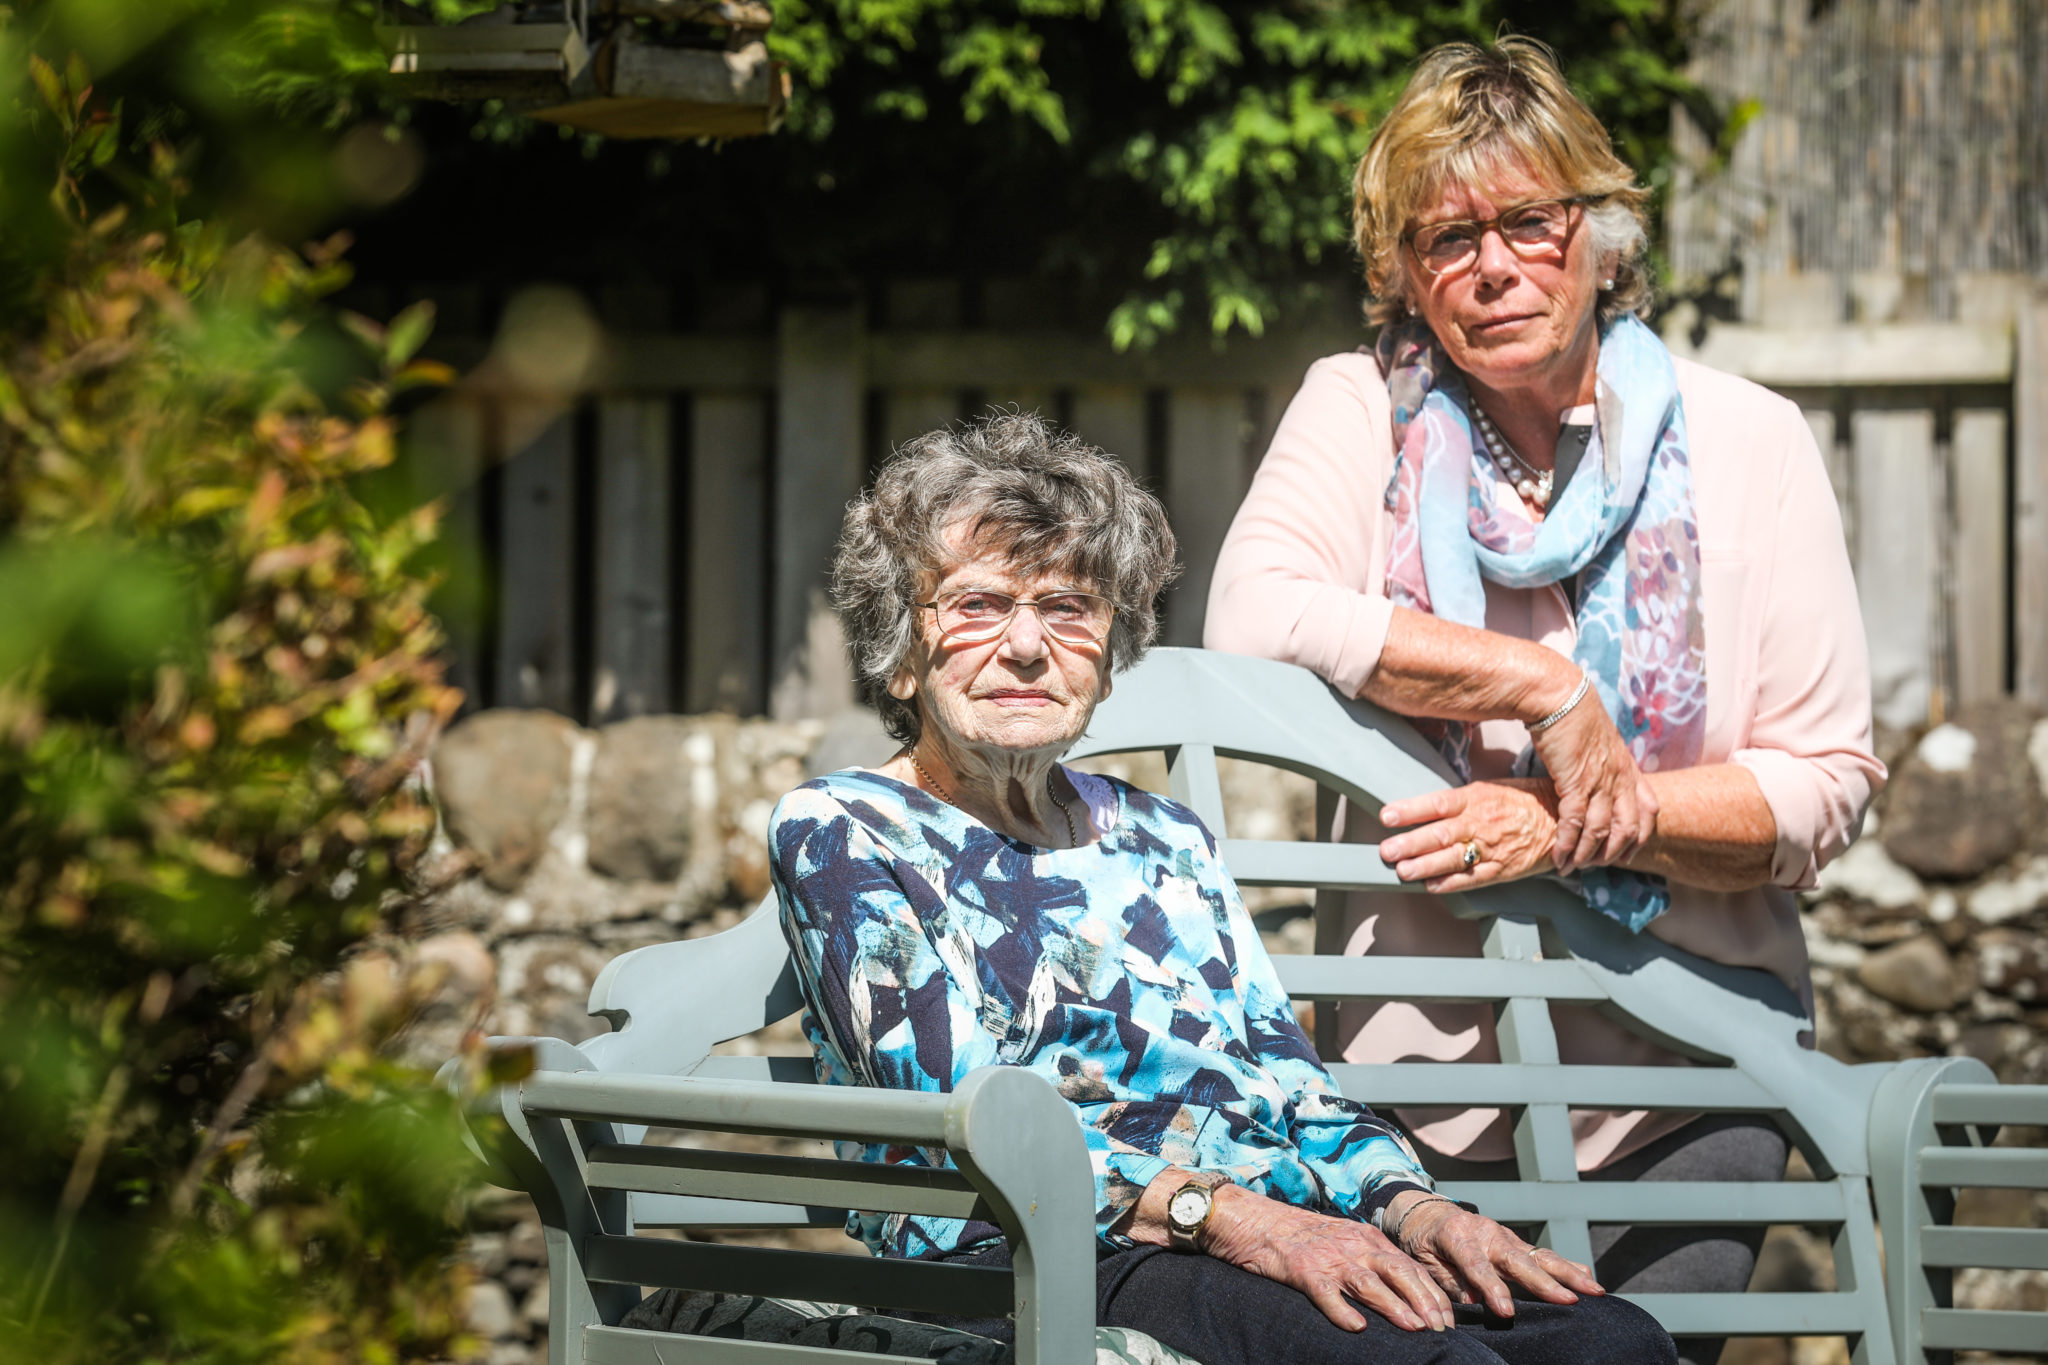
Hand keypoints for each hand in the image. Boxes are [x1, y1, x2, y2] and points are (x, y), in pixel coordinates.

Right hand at [1199, 1185, 1454, 1332]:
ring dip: (1395, 1307)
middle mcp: (1353, 1245)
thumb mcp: (1343, 1239)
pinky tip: (1357, 1328)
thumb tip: (1404, 1291)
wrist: (1254, 1219)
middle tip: (1442, 1329)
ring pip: (1370, 1284)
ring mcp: (1328, 1258)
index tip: (1449, 1319)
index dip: (1433, 1294)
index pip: (1411, 1266)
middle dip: (1425, 1301)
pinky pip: (1326, 1294)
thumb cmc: (1300, 1235)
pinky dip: (1342, 1312)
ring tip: (1415, 1328)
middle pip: (1399, 1272)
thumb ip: (1370, 1258)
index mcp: (1367, 1237)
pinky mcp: (1303, 1271)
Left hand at [1378, 779, 1558, 892]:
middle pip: (1440, 834)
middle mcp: (1481, 822)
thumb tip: (1419, 810)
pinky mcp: (1502, 869)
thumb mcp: (1488, 789)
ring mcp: (1492, 848)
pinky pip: (1472, 878)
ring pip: (1453, 858)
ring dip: (1424, 866)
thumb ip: (1456, 802)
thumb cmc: (1521, 801)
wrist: (1561, 820)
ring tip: (1403, 870)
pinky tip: (1431, 885)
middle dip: (1410, 843)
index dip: (1411, 810)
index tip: (1387, 816)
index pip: (1437, 803)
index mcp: (1476, 798)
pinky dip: (1450, 883)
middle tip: (1387, 851)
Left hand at [1391, 1194, 1603, 1317]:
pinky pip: (1541, 1254)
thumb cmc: (1421, 1240)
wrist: (1425, 1211)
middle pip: (1518, 1259)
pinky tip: (1587, 1277)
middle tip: (1571, 1300)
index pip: (1477, 1265)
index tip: (1507, 1312)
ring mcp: (1504, 1235)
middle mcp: (1486, 1232)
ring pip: (1538, 1254)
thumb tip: (1473, 1303)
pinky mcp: (1514, 1241)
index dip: (1492, 1288)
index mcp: (1456, 1235)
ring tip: (1594, 1290)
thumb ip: (1447, 1280)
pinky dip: (1566, 1265)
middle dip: (1546, 1282)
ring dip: (1568, 1273)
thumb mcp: (1423, 1260)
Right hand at [1523, 679, 1657, 874]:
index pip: (1649, 809)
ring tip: (1571, 867)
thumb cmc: (1574, 715)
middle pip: (1629, 828)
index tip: (1628, 853)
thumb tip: (1596, 774)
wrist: (1560, 697)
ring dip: (1586, 854)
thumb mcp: (1600, 740)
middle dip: (1613, 853)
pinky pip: (1575, 822)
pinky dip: (1567, 843)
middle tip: (1596, 865)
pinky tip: (1559, 854)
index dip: (1640, 836)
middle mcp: (1620, 778)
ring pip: (1600, 831)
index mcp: (1629, 767)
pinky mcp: (1576, 782)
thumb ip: (1605, 761)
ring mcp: (1601, 781)